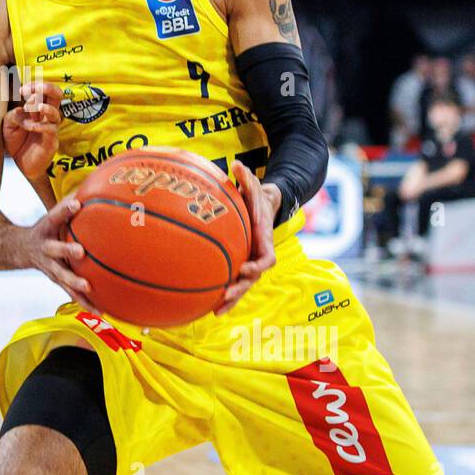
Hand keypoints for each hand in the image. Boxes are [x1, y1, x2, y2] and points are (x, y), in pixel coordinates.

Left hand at [3, 81, 61, 177]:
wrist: (21, 165)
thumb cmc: (16, 143)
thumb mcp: (8, 126)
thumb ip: (13, 115)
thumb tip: (21, 109)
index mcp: (36, 109)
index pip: (41, 91)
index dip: (34, 86)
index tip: (22, 90)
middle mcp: (46, 116)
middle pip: (56, 96)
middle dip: (48, 88)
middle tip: (37, 88)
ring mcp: (50, 128)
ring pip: (56, 113)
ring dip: (45, 107)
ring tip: (34, 108)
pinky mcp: (51, 141)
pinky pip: (51, 130)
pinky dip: (41, 126)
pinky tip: (31, 126)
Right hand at [16, 196, 94, 310]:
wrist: (16, 249)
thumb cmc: (44, 229)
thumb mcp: (51, 215)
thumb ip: (68, 204)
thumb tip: (92, 187)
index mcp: (45, 229)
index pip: (55, 216)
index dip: (64, 210)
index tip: (76, 203)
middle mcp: (45, 248)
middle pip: (56, 249)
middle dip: (67, 251)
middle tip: (80, 252)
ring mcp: (48, 266)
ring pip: (61, 276)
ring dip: (74, 283)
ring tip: (89, 288)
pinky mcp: (55, 280)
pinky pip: (70, 293)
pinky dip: (84, 302)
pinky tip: (99, 310)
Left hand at [213, 161, 280, 315]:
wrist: (264, 207)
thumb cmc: (257, 197)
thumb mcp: (254, 185)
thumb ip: (247, 177)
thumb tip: (236, 164)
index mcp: (265, 240)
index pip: (268, 259)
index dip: (258, 266)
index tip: (245, 268)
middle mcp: (258, 255)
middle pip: (253, 279)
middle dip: (240, 289)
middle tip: (225, 294)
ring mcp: (249, 262)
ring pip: (243, 286)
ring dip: (231, 299)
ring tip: (215, 310)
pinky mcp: (239, 265)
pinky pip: (232, 282)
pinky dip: (222, 295)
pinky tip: (207, 306)